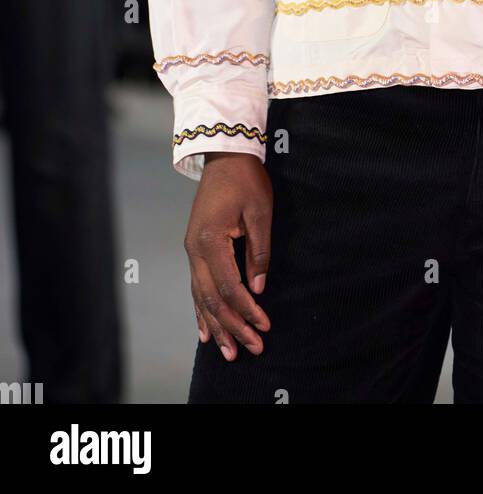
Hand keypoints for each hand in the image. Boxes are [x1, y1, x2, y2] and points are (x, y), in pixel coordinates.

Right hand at [185, 153, 272, 361]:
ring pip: (200, 297)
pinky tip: (205, 331)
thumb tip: (259, 287)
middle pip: (211, 299)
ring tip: (228, 352)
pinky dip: (201, 311)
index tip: (264, 326)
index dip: (247, 310)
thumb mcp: (260, 212)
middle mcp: (195, 250)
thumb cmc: (246, 180)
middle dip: (232, 327)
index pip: (229, 287)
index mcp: (211, 240)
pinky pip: (196, 286)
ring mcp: (191, 250)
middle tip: (251, 349)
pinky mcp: (194, 248)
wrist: (224, 155)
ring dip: (215, 326)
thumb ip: (259, 252)